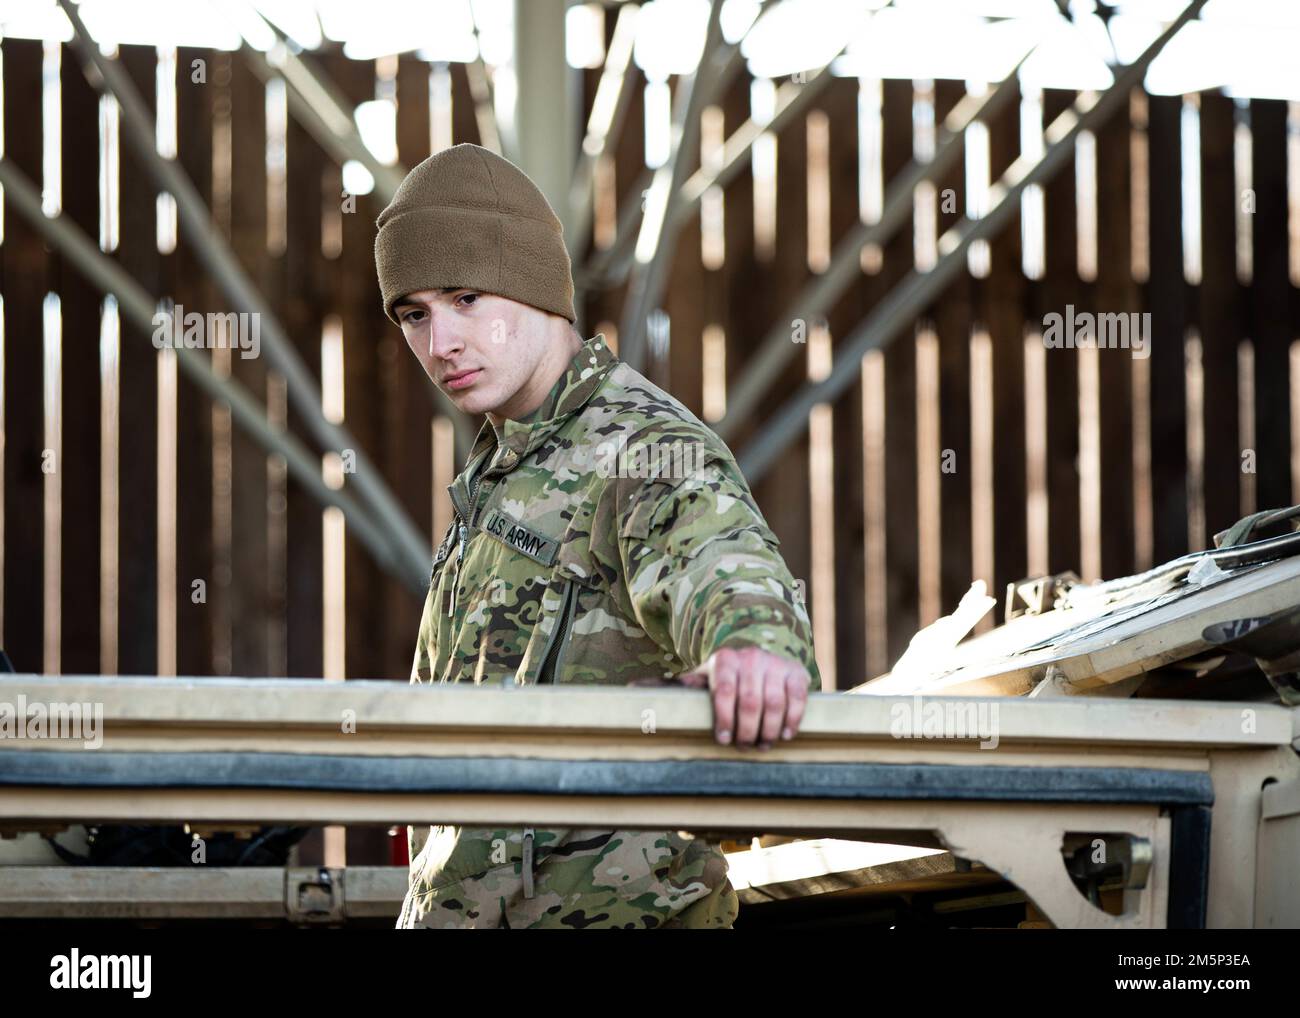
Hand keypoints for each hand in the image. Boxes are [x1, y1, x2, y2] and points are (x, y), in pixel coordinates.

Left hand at [680, 647, 809, 749]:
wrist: (760, 660)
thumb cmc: (728, 678)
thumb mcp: (707, 678)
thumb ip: (690, 686)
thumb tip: (657, 691)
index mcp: (725, 659)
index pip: (724, 691)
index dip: (725, 719)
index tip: (724, 740)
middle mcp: (751, 657)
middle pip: (750, 702)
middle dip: (747, 730)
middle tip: (745, 746)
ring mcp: (775, 663)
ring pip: (774, 702)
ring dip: (769, 730)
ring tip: (763, 745)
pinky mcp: (796, 671)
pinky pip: (798, 698)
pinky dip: (792, 719)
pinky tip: (785, 735)